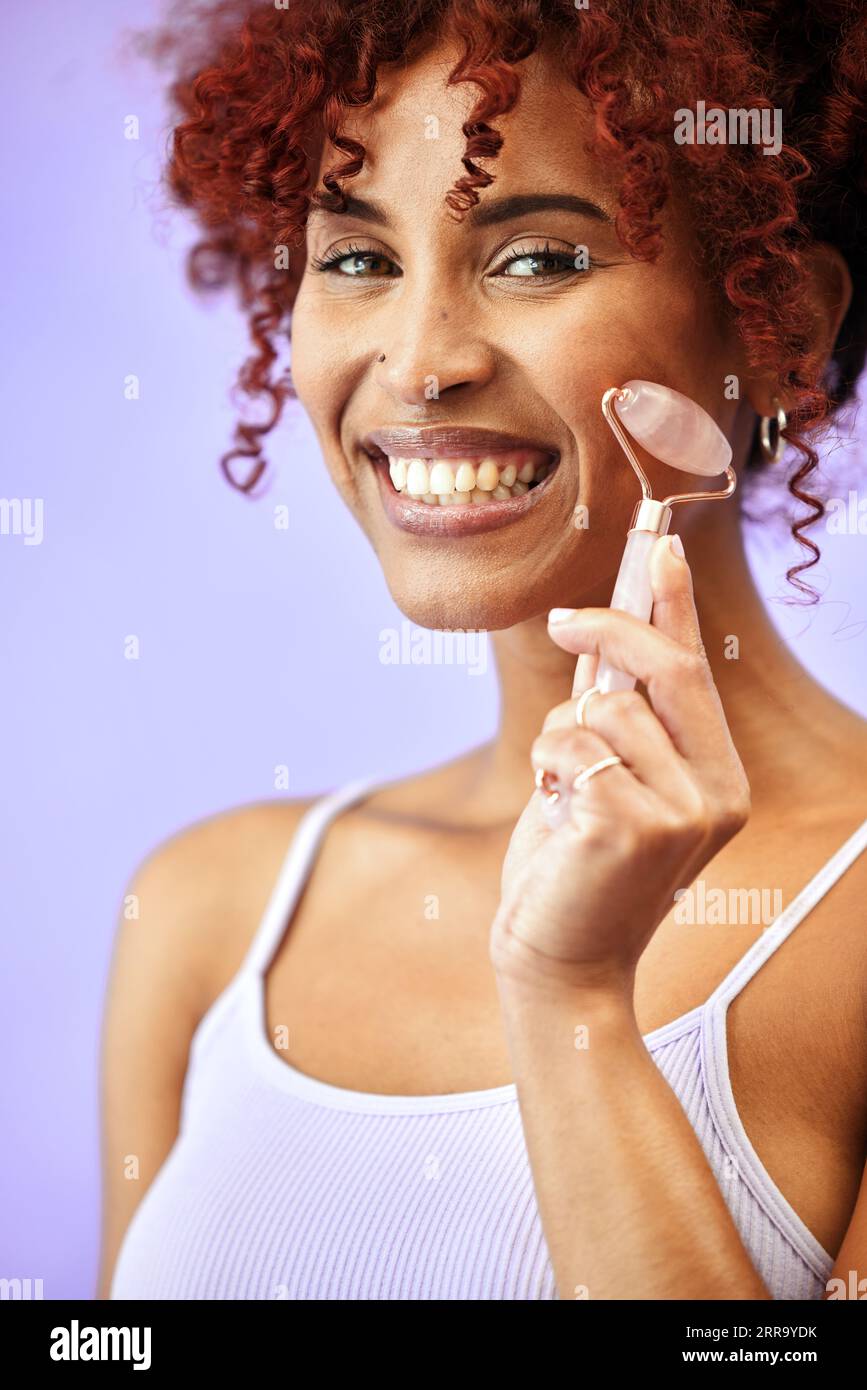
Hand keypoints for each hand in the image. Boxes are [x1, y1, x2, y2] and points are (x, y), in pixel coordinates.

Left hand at [489, 535, 750, 993]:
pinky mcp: (639, 822)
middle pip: (668, 670)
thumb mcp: (599, 780)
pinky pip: (571, 740)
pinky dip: (546, 762)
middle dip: (610, 627)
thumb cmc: (573, 867)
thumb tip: (597, 632)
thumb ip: (609, 714)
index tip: (660, 545)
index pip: (699, 673)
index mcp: (718, 777)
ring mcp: (686, 809)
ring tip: (560, 790)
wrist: (559, 960)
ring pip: (604, 706)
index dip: (676, 606)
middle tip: (559, 616)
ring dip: (558, 735)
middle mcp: (718, 790)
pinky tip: (555, 809)